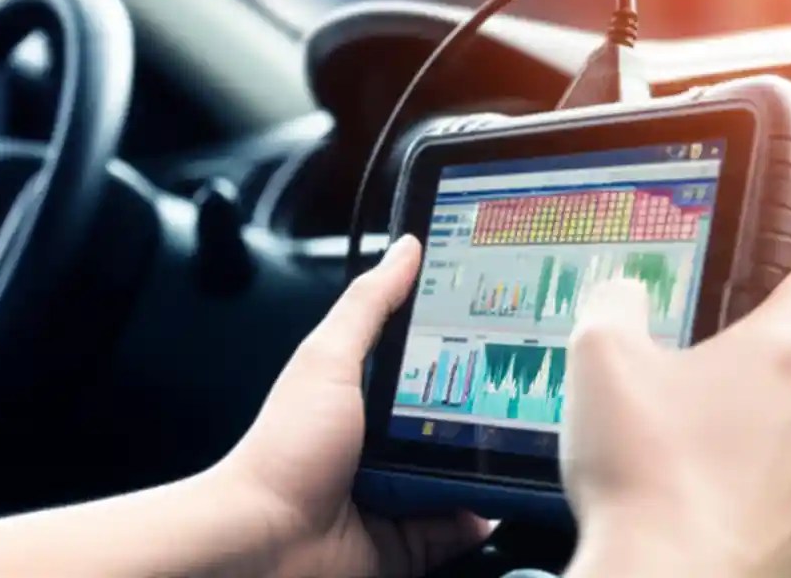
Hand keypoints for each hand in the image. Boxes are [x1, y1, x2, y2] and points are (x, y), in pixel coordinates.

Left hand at [217, 235, 489, 576]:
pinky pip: (463, 524)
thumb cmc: (284, 451)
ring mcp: (400, 492)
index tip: (504, 323)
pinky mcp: (412, 539)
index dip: (464, 342)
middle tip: (526, 388)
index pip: (426, 360)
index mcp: (366, 396)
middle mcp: (385, 443)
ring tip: (521, 440)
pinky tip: (498, 495)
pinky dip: (482, 513)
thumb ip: (369, 306)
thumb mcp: (329, 360)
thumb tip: (405, 250)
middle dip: (487, 408)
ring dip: (489, 461)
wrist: (264, 540)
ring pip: (465, 471)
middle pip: (455, 419)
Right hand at [562, 248, 790, 577]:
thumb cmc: (642, 468)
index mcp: (776, 356)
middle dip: (781, 354)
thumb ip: (614, 306)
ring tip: (701, 437)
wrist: (666, 577)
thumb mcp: (600, 359)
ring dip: (768, 423)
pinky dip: (760, 481)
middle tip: (723, 363)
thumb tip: (622, 292)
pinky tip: (705, 491)